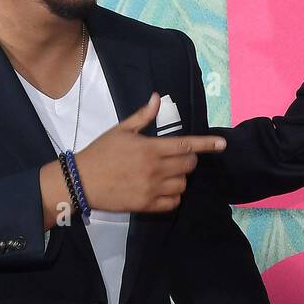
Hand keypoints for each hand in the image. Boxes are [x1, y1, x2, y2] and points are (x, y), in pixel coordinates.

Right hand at [74, 93, 226, 212]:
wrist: (81, 180)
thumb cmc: (101, 152)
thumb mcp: (121, 130)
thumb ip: (143, 116)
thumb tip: (157, 98)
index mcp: (150, 148)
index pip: (186, 145)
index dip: (207, 144)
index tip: (222, 144)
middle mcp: (155, 169)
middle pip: (188, 165)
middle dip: (188, 159)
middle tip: (176, 157)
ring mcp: (152, 189)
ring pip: (183, 184)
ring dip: (180, 178)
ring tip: (167, 173)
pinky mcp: (147, 205)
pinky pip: (173, 202)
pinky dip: (173, 196)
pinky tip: (164, 189)